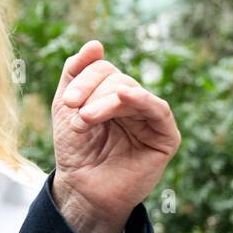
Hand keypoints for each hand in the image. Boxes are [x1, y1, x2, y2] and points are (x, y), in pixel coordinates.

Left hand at [50, 40, 179, 232]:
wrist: (82, 189)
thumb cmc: (75, 150)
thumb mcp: (66, 107)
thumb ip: (75, 73)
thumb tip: (95, 44)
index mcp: (110, 92)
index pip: (103, 69)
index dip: (84, 79)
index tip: (66, 102)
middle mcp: (133, 102)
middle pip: (117, 78)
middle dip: (92, 95)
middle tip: (78, 119)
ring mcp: (150, 118)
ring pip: (132, 92)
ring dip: (106, 102)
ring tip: (86, 120)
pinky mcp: (165, 136)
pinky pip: (160, 110)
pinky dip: (142, 100)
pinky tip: (126, 97)